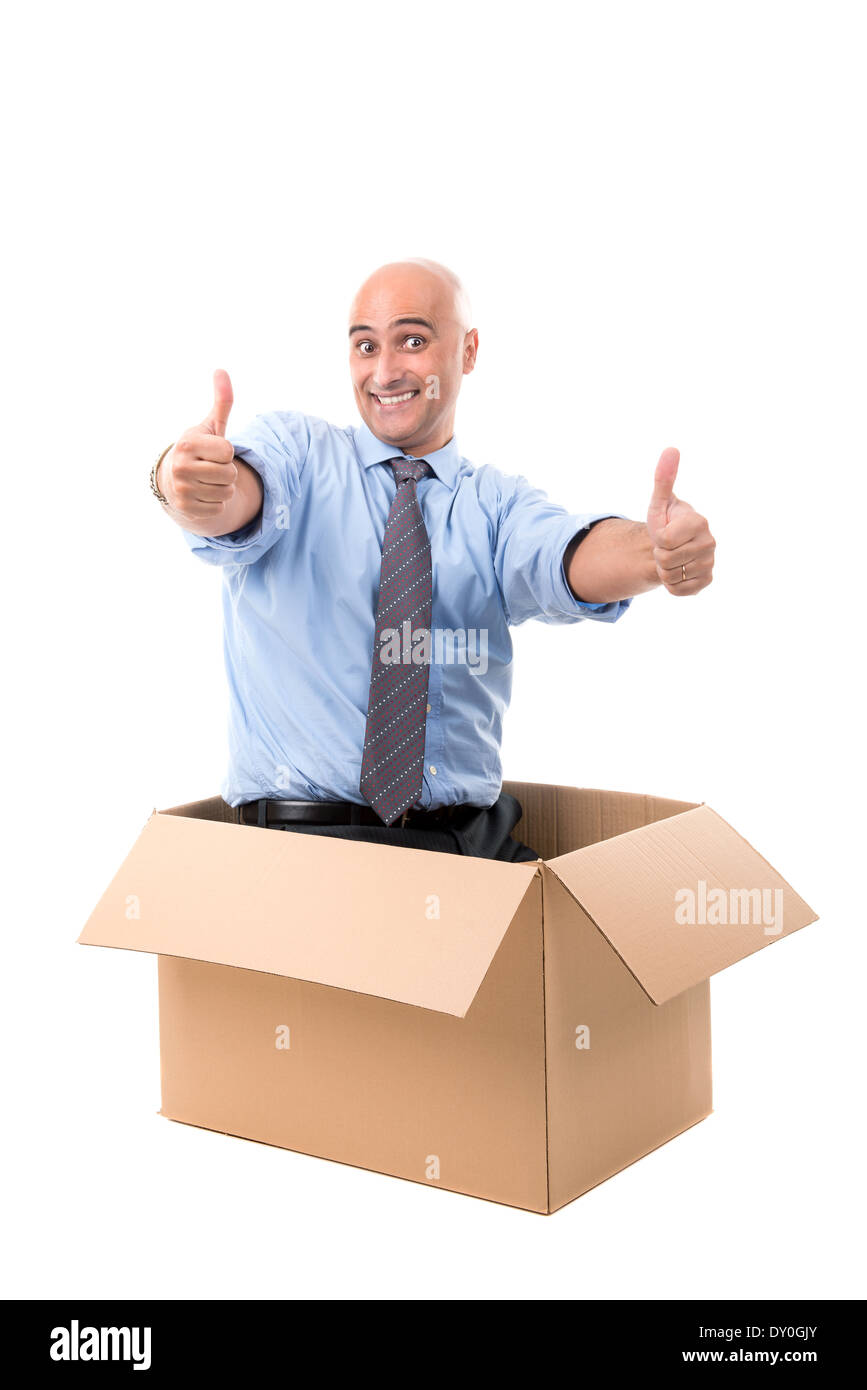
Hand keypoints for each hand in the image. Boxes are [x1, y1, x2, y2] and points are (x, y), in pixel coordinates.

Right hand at [160, 369, 237, 522]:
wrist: (173, 479)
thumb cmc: (199, 449)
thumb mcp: (211, 426)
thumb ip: (222, 402)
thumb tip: (221, 370)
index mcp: (187, 444)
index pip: (228, 452)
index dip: (226, 452)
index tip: (212, 451)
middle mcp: (181, 467)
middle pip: (229, 474)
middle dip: (226, 472)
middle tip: (210, 468)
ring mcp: (182, 489)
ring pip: (227, 493)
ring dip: (222, 488)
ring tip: (207, 481)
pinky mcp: (186, 508)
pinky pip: (219, 508)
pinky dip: (215, 503)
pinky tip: (202, 495)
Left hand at [646, 447, 714, 595]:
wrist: (673, 545)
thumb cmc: (666, 520)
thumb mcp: (659, 502)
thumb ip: (663, 478)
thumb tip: (671, 449)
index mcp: (699, 522)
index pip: (663, 540)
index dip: (656, 537)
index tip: (665, 530)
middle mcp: (710, 543)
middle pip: (665, 560)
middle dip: (659, 554)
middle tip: (667, 545)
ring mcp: (710, 564)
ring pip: (670, 577)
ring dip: (663, 570)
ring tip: (672, 556)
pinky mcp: (706, 582)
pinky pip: (678, 590)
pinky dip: (671, 584)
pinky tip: (678, 570)